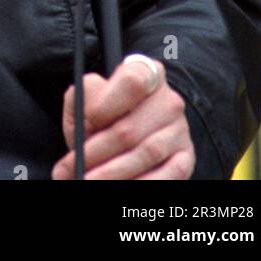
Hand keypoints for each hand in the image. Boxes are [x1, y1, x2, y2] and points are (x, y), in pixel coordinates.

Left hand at [51, 58, 194, 179]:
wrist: (129, 130)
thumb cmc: (103, 113)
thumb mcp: (87, 98)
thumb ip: (82, 97)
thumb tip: (86, 117)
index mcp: (144, 72)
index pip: (131, 82)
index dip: (105, 104)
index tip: (86, 124)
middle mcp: (167, 99)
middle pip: (131, 128)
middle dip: (97, 153)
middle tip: (74, 167)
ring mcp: (180, 129)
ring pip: (146, 154)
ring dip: (112, 173)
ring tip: (87, 181)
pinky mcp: (186, 158)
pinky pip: (167, 175)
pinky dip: (140, 184)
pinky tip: (118, 189)